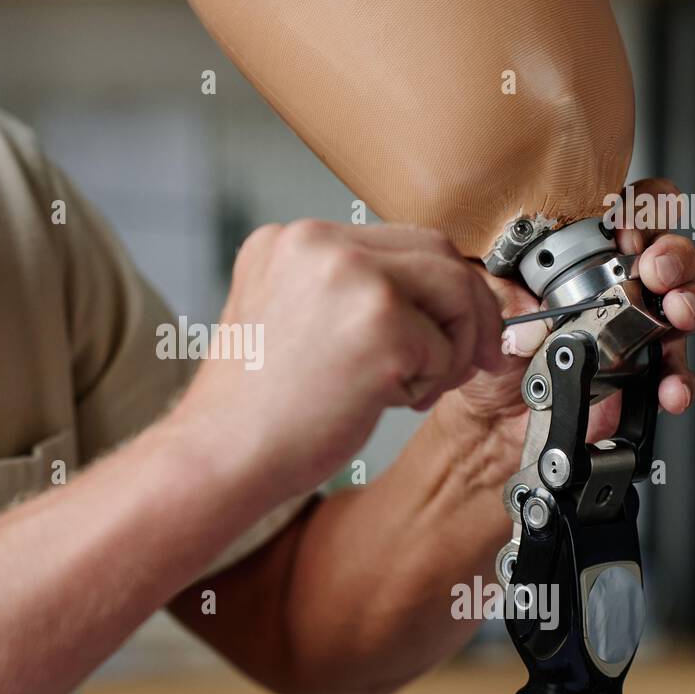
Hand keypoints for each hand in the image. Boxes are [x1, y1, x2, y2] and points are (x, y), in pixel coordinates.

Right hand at [169, 219, 506, 497]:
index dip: (437, 287)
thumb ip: (347, 292)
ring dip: (454, 348)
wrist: (219, 456)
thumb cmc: (255, 409)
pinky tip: (381, 403)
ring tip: (411, 390)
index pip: (398, 241)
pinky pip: (447, 350)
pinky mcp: (381, 325)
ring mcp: (352, 279)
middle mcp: (320, 242)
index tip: (451, 327)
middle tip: (475, 359)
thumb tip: (437, 294)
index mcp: (291, 238)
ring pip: (456, 292)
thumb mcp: (288, 317)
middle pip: (437, 252)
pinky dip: (430, 385)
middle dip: (469, 308)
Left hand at [447, 178, 694, 457]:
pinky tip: (669, 386)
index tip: (626, 224)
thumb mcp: (479, 303)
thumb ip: (498, 292)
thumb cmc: (491, 349)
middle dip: (671, 253)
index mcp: (581, 253)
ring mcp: (635, 326)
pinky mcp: (642, 372)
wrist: (494, 417)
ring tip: (676, 313)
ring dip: (689, 303)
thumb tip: (528, 306)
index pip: (627, 210)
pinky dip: (677, 379)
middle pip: (668, 252)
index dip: (640, 208)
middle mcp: (617, 283)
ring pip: (684, 303)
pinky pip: (674, 371)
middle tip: (655, 268)